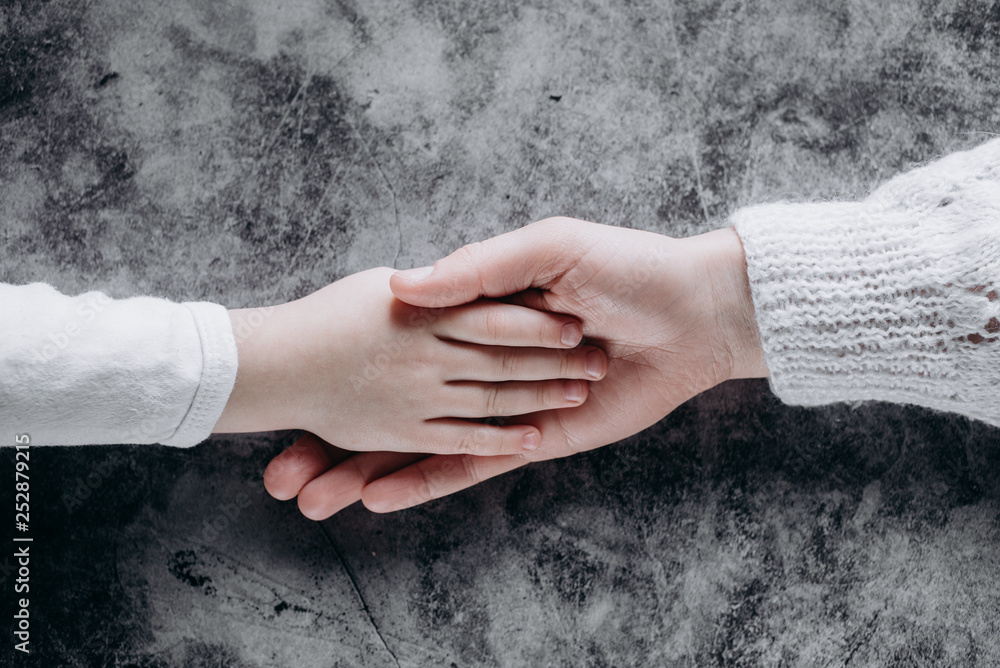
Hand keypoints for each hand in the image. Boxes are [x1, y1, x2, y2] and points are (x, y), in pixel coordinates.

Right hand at [264, 219, 767, 517]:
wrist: (692, 312)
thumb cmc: (623, 268)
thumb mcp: (546, 248)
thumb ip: (478, 268)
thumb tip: (403, 284)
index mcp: (478, 316)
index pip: (392, 348)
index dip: (338, 370)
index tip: (285, 389)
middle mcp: (482, 366)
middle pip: (395, 406)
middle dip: (335, 439)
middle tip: (280, 470)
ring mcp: (506, 407)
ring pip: (424, 444)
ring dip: (367, 472)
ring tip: (313, 496)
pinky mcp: (536, 440)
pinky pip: (475, 464)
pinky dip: (429, 482)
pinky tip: (380, 497)